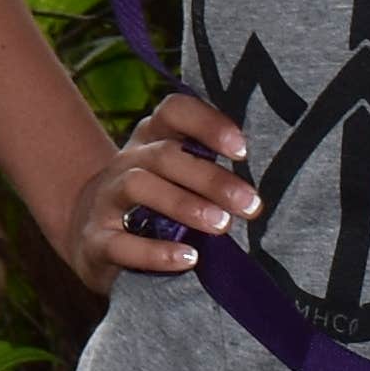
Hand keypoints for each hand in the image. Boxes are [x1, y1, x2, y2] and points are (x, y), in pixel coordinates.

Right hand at [70, 91, 261, 291]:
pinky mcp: (95, 240)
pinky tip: (188, 259)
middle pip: (165, 155)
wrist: (91, 234)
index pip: (175, 111)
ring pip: (139, 187)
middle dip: (211, 178)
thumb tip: (278, 177)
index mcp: (152, 139)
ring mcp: (106, 199)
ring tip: (222, 226)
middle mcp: (127, 162)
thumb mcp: (179, 177)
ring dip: (185, 205)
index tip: (242, 150)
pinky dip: (155, 251)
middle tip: (250, 204)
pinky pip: (119, 243)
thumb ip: (213, 169)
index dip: (208, 124)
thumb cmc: (158, 203)